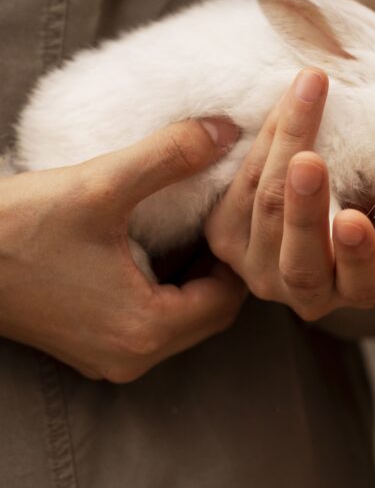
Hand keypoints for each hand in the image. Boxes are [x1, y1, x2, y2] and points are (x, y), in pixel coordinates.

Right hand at [0, 119, 246, 381]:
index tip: (239, 210)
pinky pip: (153, 321)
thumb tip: (226, 130)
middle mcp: (132, 357)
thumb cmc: (15, 228)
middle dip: (222, 265)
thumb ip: (170, 156)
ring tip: (201, 224)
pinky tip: (164, 245)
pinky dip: (169, 288)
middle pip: (211, 314)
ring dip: (197, 277)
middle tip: (225, 216)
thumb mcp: (100, 185)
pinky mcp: (90, 346)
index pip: (229, 298)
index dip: (239, 251)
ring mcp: (109, 357)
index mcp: (144, 330)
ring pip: (184, 319)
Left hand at [205, 69, 374, 320]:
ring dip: (282, 148)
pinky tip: (284, 103)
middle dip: (303, 207)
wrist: (337, 189)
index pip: (361, 280)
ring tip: (303, 101)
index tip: (353, 220)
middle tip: (308, 161)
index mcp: (357, 288)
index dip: (357, 253)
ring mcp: (257, 267)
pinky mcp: (223, 235)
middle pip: (300, 255)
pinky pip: (239, 186)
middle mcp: (304, 292)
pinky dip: (264, 139)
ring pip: (265, 210)